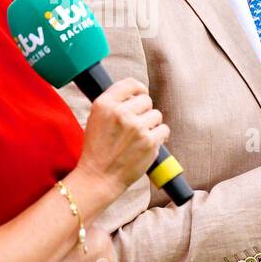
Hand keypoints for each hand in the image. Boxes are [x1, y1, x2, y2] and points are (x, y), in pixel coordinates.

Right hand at [76, 78, 169, 195]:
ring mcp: (136, 127)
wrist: (99, 177)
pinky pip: (164, 130)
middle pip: (146, 100)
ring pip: (157, 115)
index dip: (139, 89)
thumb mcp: (96, 119)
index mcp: (104, 104)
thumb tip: (135, 94)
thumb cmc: (97, 150)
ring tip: (140, 137)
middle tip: (136, 126)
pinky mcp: (149, 142)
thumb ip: (113, 104)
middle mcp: (120, 112)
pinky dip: (159, 137)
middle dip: (144, 112)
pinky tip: (148, 144)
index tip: (141, 95)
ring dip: (152, 125)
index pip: (130, 84)